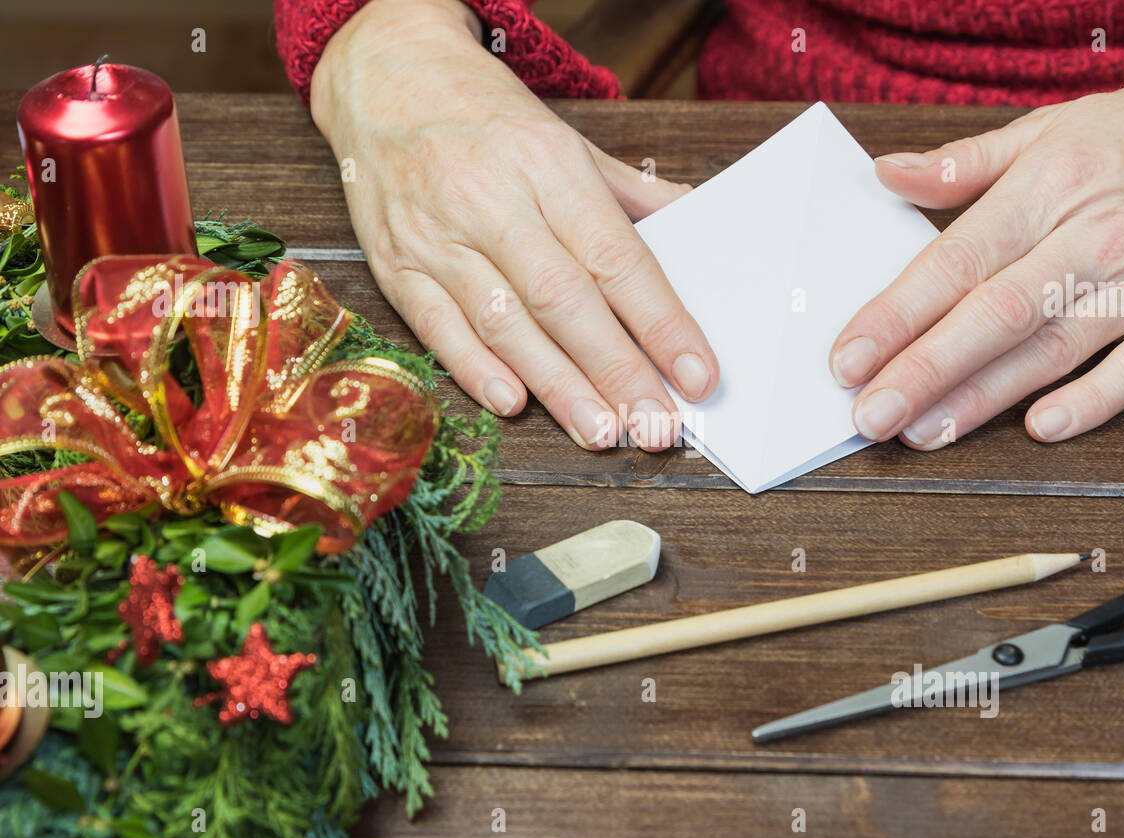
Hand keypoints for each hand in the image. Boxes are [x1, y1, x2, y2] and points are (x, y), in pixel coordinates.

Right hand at [311, 0, 718, 449]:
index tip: (696, 374)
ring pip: (504, 323)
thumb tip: (697, 229)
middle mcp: (490, 201)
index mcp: (547, 165)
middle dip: (616, 370)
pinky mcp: (394, 264)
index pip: (615, 258)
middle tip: (656, 426)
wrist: (386, 78)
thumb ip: (632, 195)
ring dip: (557, 386)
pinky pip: (437, 327)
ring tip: (601, 433)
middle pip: (563, 300)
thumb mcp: (567, 140)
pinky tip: (514, 405)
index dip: (660, 323)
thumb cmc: (486, 117)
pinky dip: (474, 369)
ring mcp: (436, 236)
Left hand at [830, 20, 1123, 449]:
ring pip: (1052, 351)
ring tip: (923, 433)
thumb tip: (887, 175)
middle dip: (924, 371)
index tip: (847, 358)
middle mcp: (1091, 238)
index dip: (896, 315)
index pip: (955, 263)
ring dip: (983, 399)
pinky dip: (1093, 402)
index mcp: (1046, 190)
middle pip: (994, 316)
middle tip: (870, 417)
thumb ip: (963, 165)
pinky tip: (1042, 429)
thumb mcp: (1047, 130)